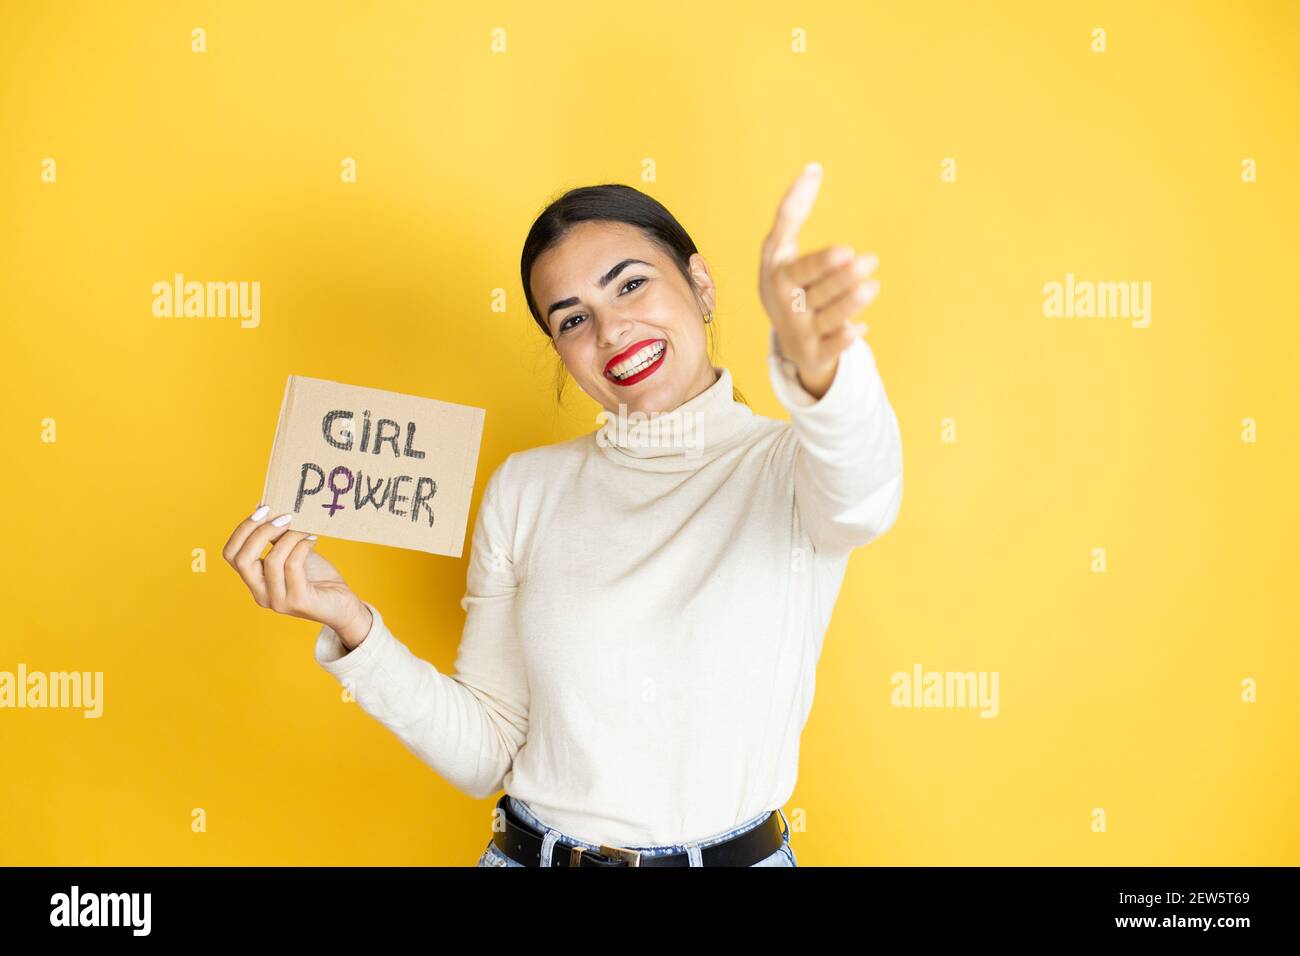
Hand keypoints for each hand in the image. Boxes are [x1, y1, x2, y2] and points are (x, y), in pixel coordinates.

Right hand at [223, 506, 371, 649]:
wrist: (343, 604)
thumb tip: (261, 506)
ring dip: (289, 537)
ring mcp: (278, 600)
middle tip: (285, 517)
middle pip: (242, 559)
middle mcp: (261, 594)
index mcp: (254, 581)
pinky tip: (313, 540)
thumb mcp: (292, 551)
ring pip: (271, 560)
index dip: (242, 529)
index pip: (230, 555)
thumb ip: (276, 536)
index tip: (264, 510)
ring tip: (305, 529)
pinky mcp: (298, 601)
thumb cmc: (317, 577)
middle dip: (261, 532)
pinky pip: (293, 566)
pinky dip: (302, 546)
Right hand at [758, 162, 879, 398]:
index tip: (846, 250)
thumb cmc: (787, 280)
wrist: (784, 333)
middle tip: (869, 261)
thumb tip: (814, 168)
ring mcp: (800, 331)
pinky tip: (861, 329)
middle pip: (817, 293)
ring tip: (872, 285)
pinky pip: (830, 348)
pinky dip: (844, 340)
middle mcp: (785, 305)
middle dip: (842, 279)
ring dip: (849, 305)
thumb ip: (793, 210)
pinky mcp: (814, 353)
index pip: (800, 269)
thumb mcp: (781, 247)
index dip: (821, 263)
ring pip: (827, 319)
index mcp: (778, 276)